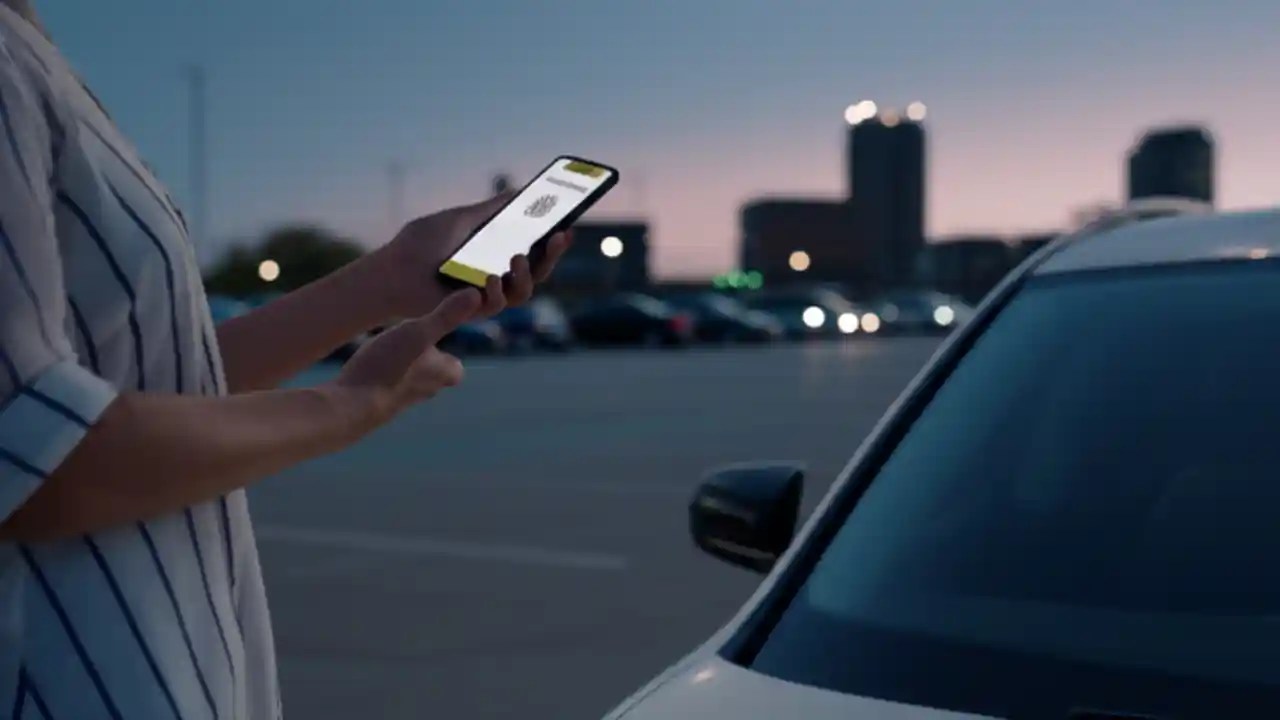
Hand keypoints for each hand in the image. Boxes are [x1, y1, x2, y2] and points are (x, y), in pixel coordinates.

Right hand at [333, 288, 481, 426]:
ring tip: (386, 347)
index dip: (446, 352)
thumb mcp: (419, 332)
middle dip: (424, 359)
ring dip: (401, 366)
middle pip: (432, 373)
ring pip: (408, 379)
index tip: (434, 335)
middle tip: (409, 338)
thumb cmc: (391, 366)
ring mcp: (401, 400)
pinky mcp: (378, 404)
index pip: (454, 365)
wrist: (353, 405)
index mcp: (443, 374)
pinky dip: (381, 374)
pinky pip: (385, 385)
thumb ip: (446, 315)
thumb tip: (477, 294)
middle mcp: (427, 390)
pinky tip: (367, 364)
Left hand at [375, 192, 573, 320]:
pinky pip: (495, 305)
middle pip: (537, 271)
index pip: (534, 251)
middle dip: (552, 255)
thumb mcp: (461, 218)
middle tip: (560, 236)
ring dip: (527, 275)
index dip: (553, 242)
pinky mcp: (472, 311)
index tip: (567, 226)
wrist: (391, 270)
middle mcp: (497, 277)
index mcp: (496, 255)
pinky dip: (495, 291)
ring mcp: (486, 296)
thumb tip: (519, 191)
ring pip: (524, 292)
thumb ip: (490, 209)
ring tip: (519, 256)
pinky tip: (490, 276)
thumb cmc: (420, 244)